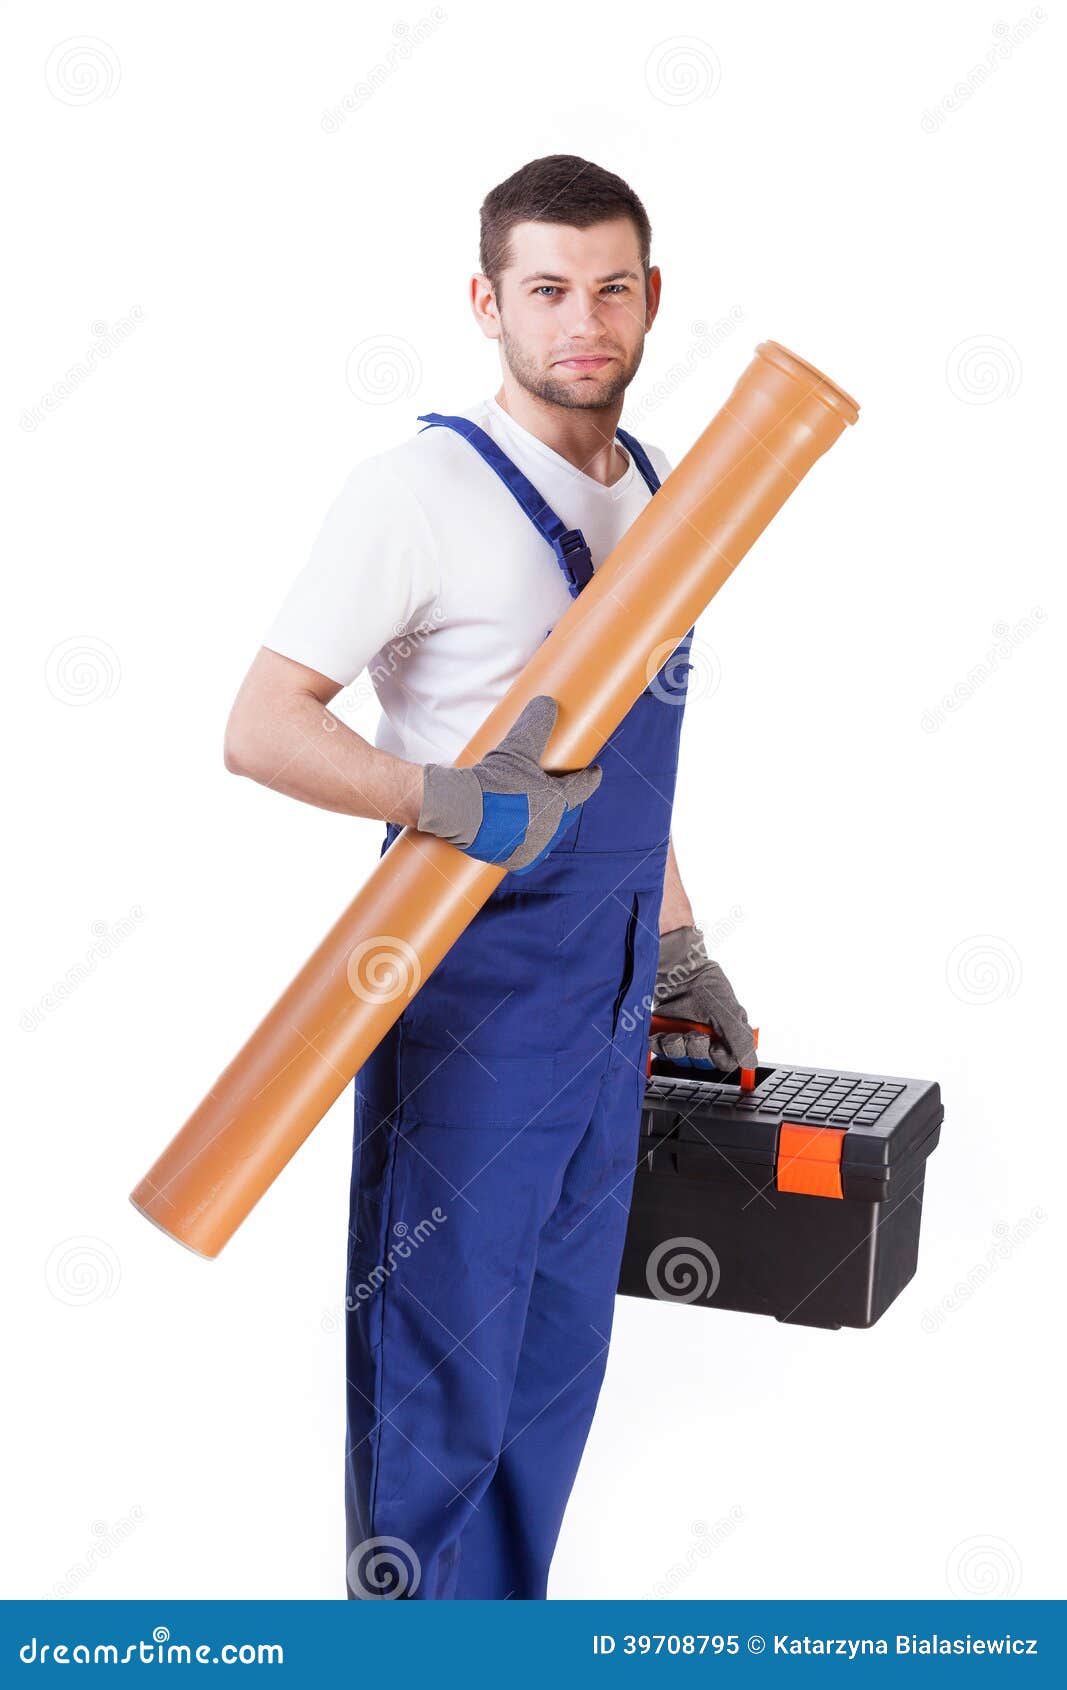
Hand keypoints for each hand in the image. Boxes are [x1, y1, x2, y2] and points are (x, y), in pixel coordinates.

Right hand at [417, 695, 601, 873]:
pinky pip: (530, 851)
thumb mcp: (515, 747)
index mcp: (559, 801)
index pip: (583, 788)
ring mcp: (535, 847)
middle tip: (566, 793)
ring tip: (542, 814)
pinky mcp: (517, 861)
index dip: (591, 778)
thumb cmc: (490, 777)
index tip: (596, 772)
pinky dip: (531, 843)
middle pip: (567, 813)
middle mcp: (552, 828)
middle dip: (569, 803)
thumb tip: (548, 701)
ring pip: (549, 833)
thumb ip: (534, 724)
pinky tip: (528, 839)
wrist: (459, 809)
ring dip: (550, 824)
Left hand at [651, 924, 757, 1070]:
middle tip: (694, 1035)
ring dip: (677, 1048)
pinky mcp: (665, 1031)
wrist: (679, 969)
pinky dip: (659, 1044)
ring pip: (680, 1058)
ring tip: (677, 1034)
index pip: (725, 1061)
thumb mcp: (728, 1012)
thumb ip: (740, 1039)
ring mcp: (684, 1035)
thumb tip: (751, 1063)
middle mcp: (706, 1038)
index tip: (715, 1048)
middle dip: (697, 1051)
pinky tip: (662, 1034)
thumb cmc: (707, 985)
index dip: (719, 1059)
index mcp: (725, 1035)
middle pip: (702, 1063)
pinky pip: (660, 1049)